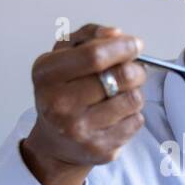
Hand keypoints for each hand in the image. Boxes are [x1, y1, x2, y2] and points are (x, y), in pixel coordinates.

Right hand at [21, 24, 146, 184]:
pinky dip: (133, 114)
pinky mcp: (99, 149)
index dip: (123, 46)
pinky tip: (117, 115)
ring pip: (133, 99)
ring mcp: (79, 130)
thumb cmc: (62, 91)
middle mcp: (59, 104)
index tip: (135, 44)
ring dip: (134, 92)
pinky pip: (136, 122)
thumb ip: (88, 36)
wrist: (55, 143)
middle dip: (136, 69)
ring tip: (121, 94)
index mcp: (47, 75)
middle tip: (134, 71)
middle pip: (121, 76)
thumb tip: (116, 34)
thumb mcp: (63, 56)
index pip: (95, 55)